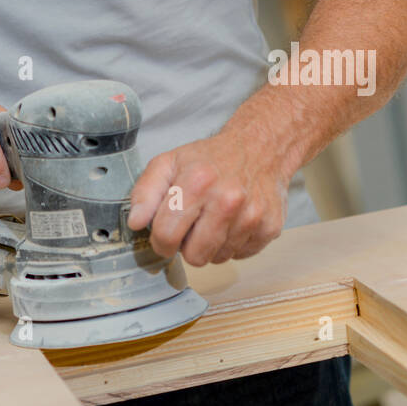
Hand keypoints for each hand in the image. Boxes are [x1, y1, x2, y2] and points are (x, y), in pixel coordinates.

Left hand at [127, 128, 288, 264]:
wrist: (260, 147)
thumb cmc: (211, 158)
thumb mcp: (169, 162)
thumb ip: (145, 191)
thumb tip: (135, 223)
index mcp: (197, 182)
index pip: (166, 235)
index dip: (160, 241)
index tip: (164, 235)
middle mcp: (228, 200)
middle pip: (195, 256)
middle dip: (187, 246)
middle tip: (191, 225)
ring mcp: (252, 215)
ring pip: (218, 259)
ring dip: (211, 244)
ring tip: (214, 218)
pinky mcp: (271, 228)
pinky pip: (241, 255)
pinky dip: (233, 243)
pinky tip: (233, 221)